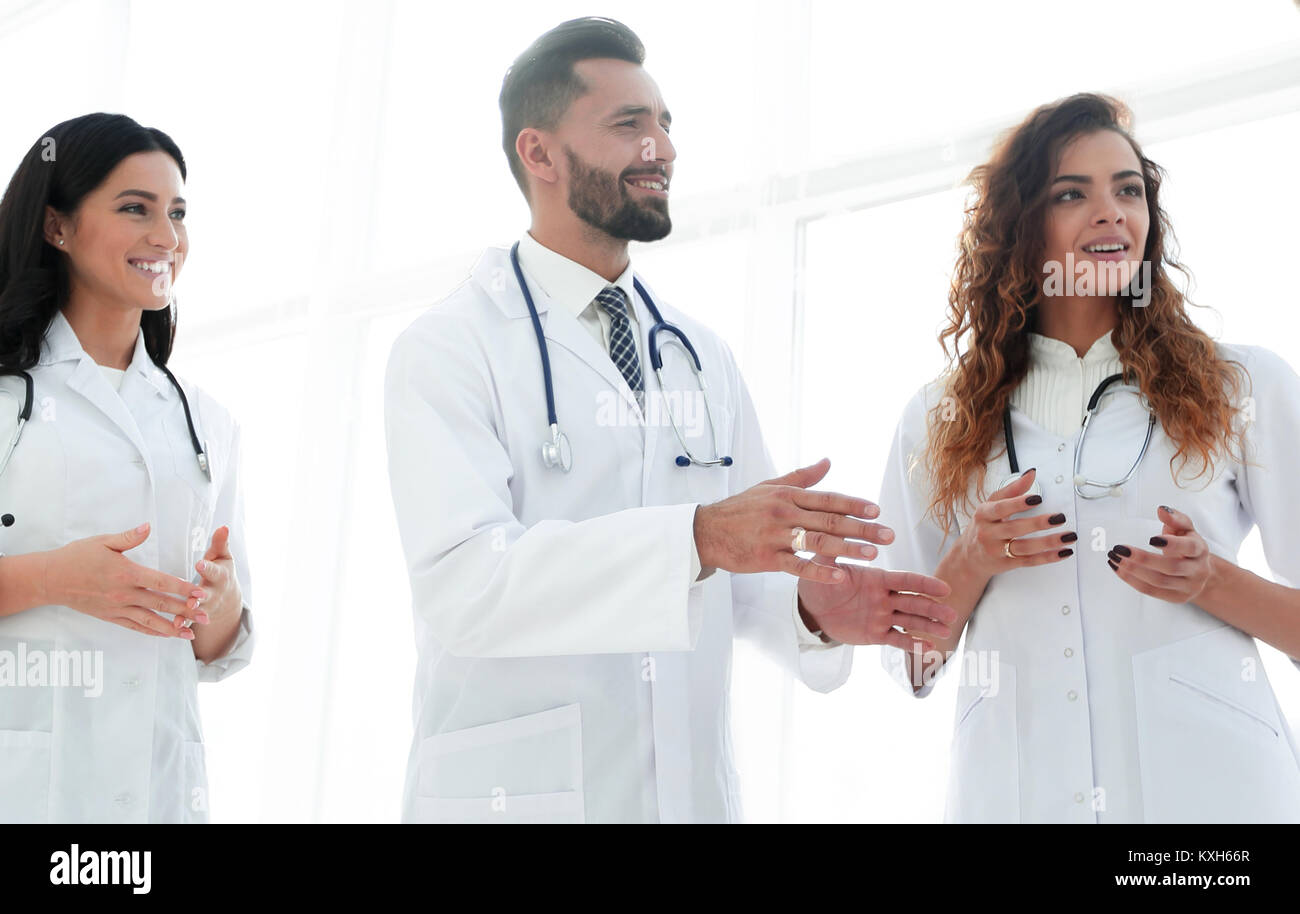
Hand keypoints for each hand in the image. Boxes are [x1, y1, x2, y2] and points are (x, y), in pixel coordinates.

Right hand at [42, 522, 207, 638]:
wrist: (51, 579)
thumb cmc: (77, 557)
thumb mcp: (103, 541)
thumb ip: (129, 537)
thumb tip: (148, 526)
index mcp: (126, 573)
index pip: (161, 582)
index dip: (182, 588)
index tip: (201, 592)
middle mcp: (124, 594)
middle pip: (160, 604)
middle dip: (186, 611)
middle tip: (206, 617)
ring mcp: (117, 608)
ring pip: (150, 620)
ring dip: (172, 628)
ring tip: (191, 634)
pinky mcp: (110, 617)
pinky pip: (135, 626)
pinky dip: (152, 632)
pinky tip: (166, 635)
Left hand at [174, 525, 240, 633]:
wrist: (229, 598)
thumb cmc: (220, 570)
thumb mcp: (222, 556)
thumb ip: (220, 543)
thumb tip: (223, 526)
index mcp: (221, 575)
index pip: (215, 571)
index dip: (208, 568)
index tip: (200, 564)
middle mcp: (216, 592)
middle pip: (209, 594)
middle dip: (202, 596)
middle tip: (195, 595)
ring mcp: (208, 606)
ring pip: (200, 610)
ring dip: (193, 612)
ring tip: (186, 610)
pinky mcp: (198, 615)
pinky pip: (190, 620)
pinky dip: (184, 623)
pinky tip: (176, 624)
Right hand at [693, 458, 893, 583]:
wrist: (706, 530)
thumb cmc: (740, 508)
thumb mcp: (769, 486)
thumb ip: (802, 477)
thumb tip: (828, 461)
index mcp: (787, 495)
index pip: (828, 499)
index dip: (854, 505)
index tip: (877, 511)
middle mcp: (784, 513)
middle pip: (830, 521)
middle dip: (862, 529)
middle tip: (888, 536)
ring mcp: (775, 536)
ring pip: (818, 543)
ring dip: (848, 549)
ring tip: (872, 555)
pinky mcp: (765, 558)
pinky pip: (797, 566)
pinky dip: (819, 572)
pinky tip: (840, 576)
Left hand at [798, 555, 955, 648]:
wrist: (811, 608)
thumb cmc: (819, 582)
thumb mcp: (824, 565)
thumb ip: (834, 552)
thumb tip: (840, 536)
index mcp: (877, 579)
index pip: (905, 580)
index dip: (925, 584)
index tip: (944, 588)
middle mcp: (884, 597)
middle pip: (913, 602)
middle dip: (933, 607)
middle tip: (952, 613)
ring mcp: (882, 616)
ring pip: (910, 621)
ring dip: (929, 625)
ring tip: (946, 630)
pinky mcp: (875, 634)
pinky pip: (897, 639)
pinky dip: (912, 644)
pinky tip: (929, 648)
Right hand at [956, 468, 1074, 580]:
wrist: (969, 557)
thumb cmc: (983, 526)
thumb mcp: (991, 505)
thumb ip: (1012, 489)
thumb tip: (1031, 474)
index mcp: (984, 515)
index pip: (1001, 508)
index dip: (1019, 503)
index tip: (1037, 498)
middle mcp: (989, 533)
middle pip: (1015, 529)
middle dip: (1038, 524)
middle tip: (1058, 518)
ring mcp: (997, 551)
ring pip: (1024, 548)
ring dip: (1048, 543)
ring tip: (1067, 536)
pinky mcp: (1006, 564)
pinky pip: (1029, 561)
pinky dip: (1048, 558)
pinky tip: (1062, 552)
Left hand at [1107, 505, 1212, 602]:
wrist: (1200, 572)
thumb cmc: (1188, 547)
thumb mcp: (1185, 529)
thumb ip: (1175, 518)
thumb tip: (1162, 509)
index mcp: (1200, 550)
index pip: (1189, 548)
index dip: (1171, 544)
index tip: (1151, 539)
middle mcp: (1197, 570)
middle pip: (1170, 567)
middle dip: (1143, 559)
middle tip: (1120, 549)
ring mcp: (1188, 587)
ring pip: (1158, 581)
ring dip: (1132, 570)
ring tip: (1114, 558)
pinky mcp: (1176, 597)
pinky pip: (1150, 591)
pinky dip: (1131, 580)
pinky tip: (1119, 569)